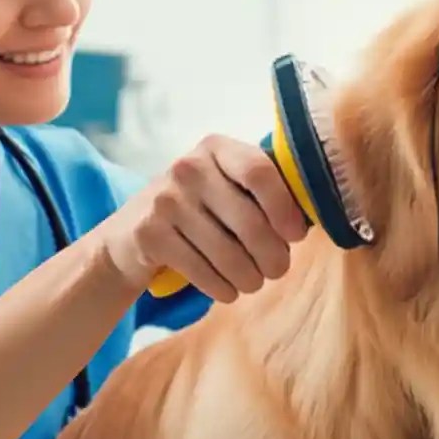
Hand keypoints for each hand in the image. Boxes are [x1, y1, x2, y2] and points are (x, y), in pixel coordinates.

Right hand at [99, 134, 308, 302]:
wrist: (129, 235)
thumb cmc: (196, 212)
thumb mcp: (225, 188)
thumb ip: (262, 193)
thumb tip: (309, 219)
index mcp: (216, 148)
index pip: (261, 172)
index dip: (285, 209)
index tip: (295, 236)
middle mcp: (188, 167)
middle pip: (250, 220)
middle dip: (273, 256)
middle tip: (277, 270)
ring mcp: (164, 199)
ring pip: (229, 254)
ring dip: (250, 278)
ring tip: (253, 282)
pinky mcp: (149, 234)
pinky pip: (203, 272)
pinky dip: (223, 289)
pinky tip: (227, 290)